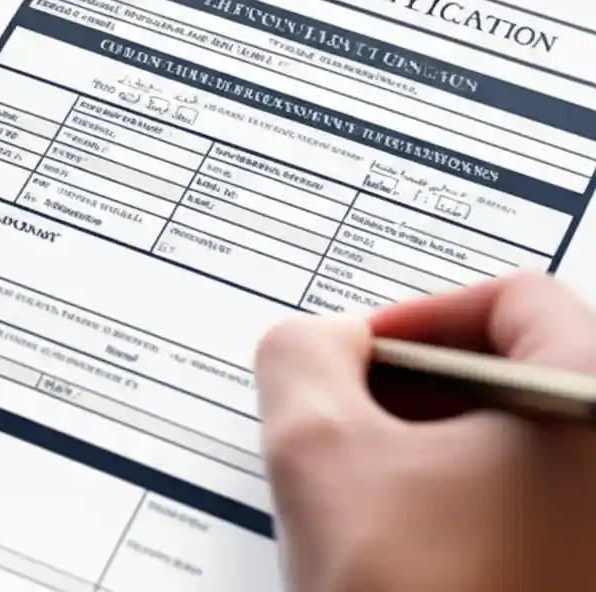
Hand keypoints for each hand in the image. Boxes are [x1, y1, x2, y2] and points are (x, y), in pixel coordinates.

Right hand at [256, 272, 595, 591]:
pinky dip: (467, 508)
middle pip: (518, 374)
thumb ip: (299, 359)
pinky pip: (533, 509)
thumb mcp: (320, 454)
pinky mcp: (583, 568)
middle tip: (352, 436)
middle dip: (414, 396)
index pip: (511, 300)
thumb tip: (317, 344)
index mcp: (592, 403)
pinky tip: (415, 552)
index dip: (413, 319)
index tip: (358, 363)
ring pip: (523, 448)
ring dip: (434, 456)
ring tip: (375, 507)